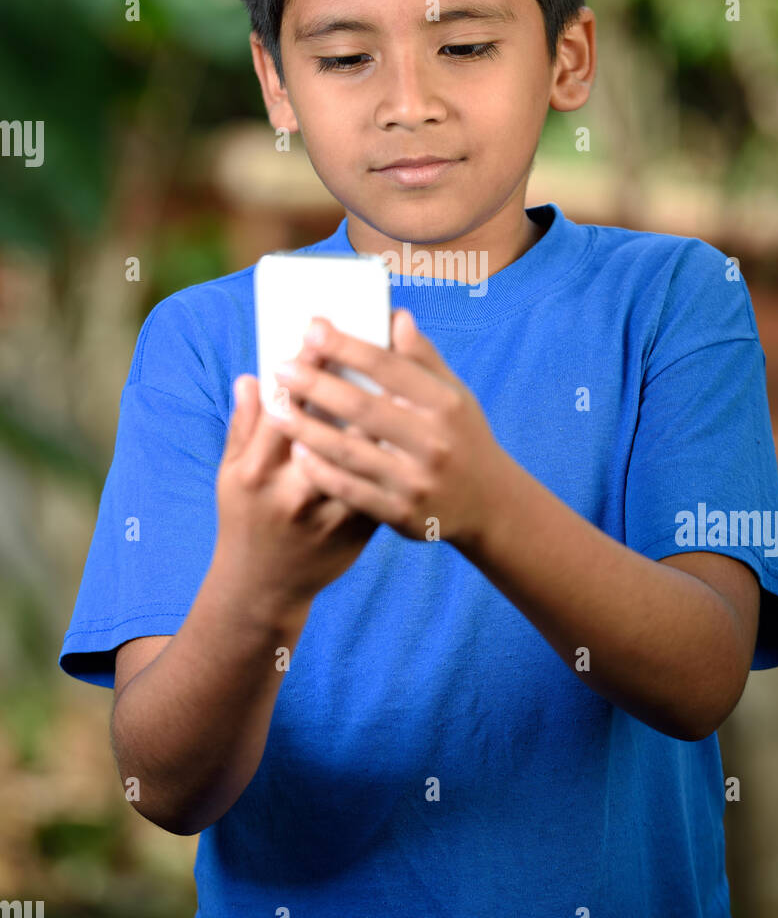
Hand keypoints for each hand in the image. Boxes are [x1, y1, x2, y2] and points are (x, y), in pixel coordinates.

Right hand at [213, 347, 380, 620]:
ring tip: (396, 373)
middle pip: (331, 424)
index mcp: (257, 471)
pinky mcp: (358, 529)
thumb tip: (250, 376)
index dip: (305, 367)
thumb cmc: (244, 519)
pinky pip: (384, 480)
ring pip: (365, 452)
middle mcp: (293, 491)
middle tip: (366, 339)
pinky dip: (395, 451)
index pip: (284, 407)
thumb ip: (243, 426)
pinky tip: (408, 421)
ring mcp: (330, 513)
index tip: (320, 330)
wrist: (264, 587)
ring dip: (382, 413)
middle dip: (350, 379)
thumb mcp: (230, 474)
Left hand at [272, 308, 506, 547]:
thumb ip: (422, 357)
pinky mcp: (400, 514)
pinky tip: (296, 452)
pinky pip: (351, 491)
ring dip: (306, 429)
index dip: (347, 346)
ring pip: (350, 452)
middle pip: (362, 408)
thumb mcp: (454, 394)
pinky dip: (320, 471)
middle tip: (280, 368)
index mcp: (445, 404)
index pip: (389, 367)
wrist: (488, 504)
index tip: (312, 328)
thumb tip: (394, 315)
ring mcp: (416, 481)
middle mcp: (433, 442)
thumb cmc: (461, 436)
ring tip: (273, 409)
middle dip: (315, 385)